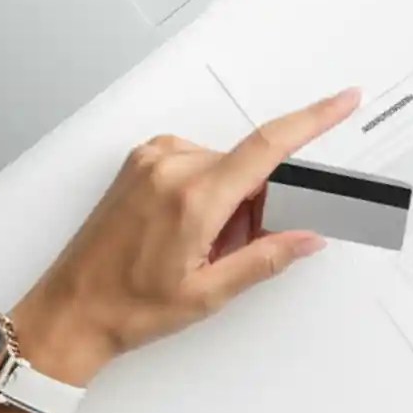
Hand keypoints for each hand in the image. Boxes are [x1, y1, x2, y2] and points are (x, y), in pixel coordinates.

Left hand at [10, 88, 361, 384]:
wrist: (69, 312)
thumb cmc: (127, 307)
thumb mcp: (209, 294)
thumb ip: (266, 259)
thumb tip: (307, 238)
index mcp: (193, 198)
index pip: (269, 146)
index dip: (313, 120)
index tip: (344, 100)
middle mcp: (171, 167)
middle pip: (248, 166)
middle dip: (257, 203)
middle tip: (228, 247)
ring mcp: (151, 160)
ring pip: (224, 166)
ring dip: (229, 199)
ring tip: (196, 244)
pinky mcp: (140, 161)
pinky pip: (196, 162)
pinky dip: (206, 190)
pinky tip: (185, 226)